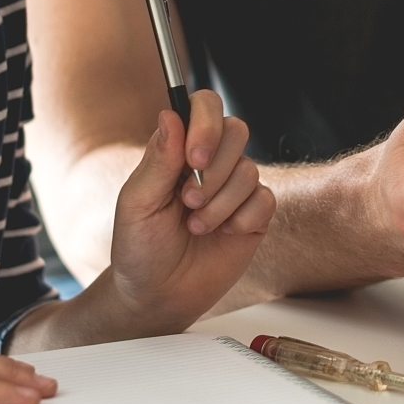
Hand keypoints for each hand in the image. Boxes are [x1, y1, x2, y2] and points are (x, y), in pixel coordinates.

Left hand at [103, 90, 274, 334]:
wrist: (158, 296)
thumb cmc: (140, 248)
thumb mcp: (138, 203)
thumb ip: (158, 159)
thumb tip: (170, 114)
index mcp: (178, 149)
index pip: (204, 107)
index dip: (206, 124)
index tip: (194, 157)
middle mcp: (211, 162)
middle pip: (236, 130)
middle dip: (215, 169)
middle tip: (188, 200)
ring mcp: (234, 188)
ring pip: (249, 169)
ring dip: (220, 203)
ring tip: (195, 226)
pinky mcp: (254, 215)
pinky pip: (264, 200)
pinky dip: (241, 219)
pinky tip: (223, 235)